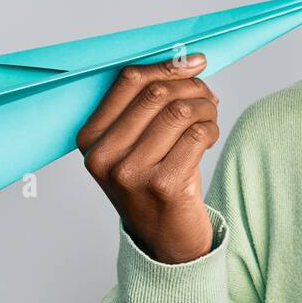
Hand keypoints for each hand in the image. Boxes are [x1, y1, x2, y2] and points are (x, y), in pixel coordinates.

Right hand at [76, 54, 220, 263]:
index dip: (167, 65)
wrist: (166, 242)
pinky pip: (197, 135)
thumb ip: (150, 104)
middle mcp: (104, 156)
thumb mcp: (137, 144)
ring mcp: (131, 173)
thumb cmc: (154, 183)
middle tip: (208, 97)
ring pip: (179, 112)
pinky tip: (210, 136)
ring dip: (205, 107)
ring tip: (210, 116)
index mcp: (90, 139)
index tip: (195, 61)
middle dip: (191, 87)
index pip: (128, 81)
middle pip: (156, 93)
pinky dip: (211, 128)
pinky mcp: (163, 186)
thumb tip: (187, 60)